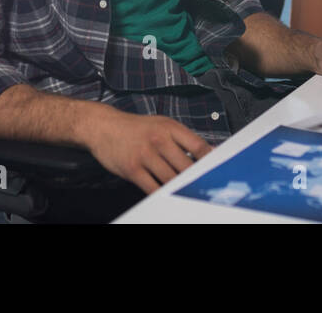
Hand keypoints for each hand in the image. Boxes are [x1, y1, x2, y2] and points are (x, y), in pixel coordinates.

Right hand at [82, 109, 212, 195]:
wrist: (103, 126)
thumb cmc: (136, 128)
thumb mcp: (161, 125)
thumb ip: (182, 139)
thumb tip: (208, 153)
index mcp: (170, 127)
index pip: (198, 146)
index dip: (211, 162)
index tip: (218, 172)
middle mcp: (159, 139)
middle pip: (187, 166)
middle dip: (197, 180)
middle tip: (205, 190)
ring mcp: (145, 155)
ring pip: (171, 179)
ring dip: (180, 188)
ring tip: (188, 195)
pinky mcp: (132, 169)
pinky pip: (152, 188)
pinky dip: (162, 195)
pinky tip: (167, 197)